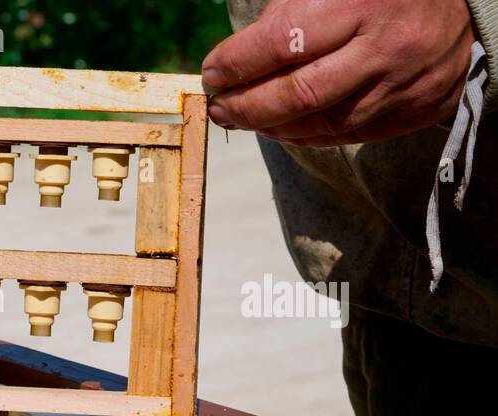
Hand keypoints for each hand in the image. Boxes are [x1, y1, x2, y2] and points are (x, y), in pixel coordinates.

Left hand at [201, 0, 478, 145]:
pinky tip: (281, 128)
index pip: (280, 43)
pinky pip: (347, 136)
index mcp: (360, 4)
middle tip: (219, 106)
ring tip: (243, 118)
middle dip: (245, 106)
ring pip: (319, 124)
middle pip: (296, 94)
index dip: (235, 64)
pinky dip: (305, 135)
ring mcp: (401, 85)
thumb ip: (289, 13)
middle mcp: (382, 49)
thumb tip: (236, 56)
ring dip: (270, 126)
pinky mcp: (414, 110)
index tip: (212, 72)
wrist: (468, 1)